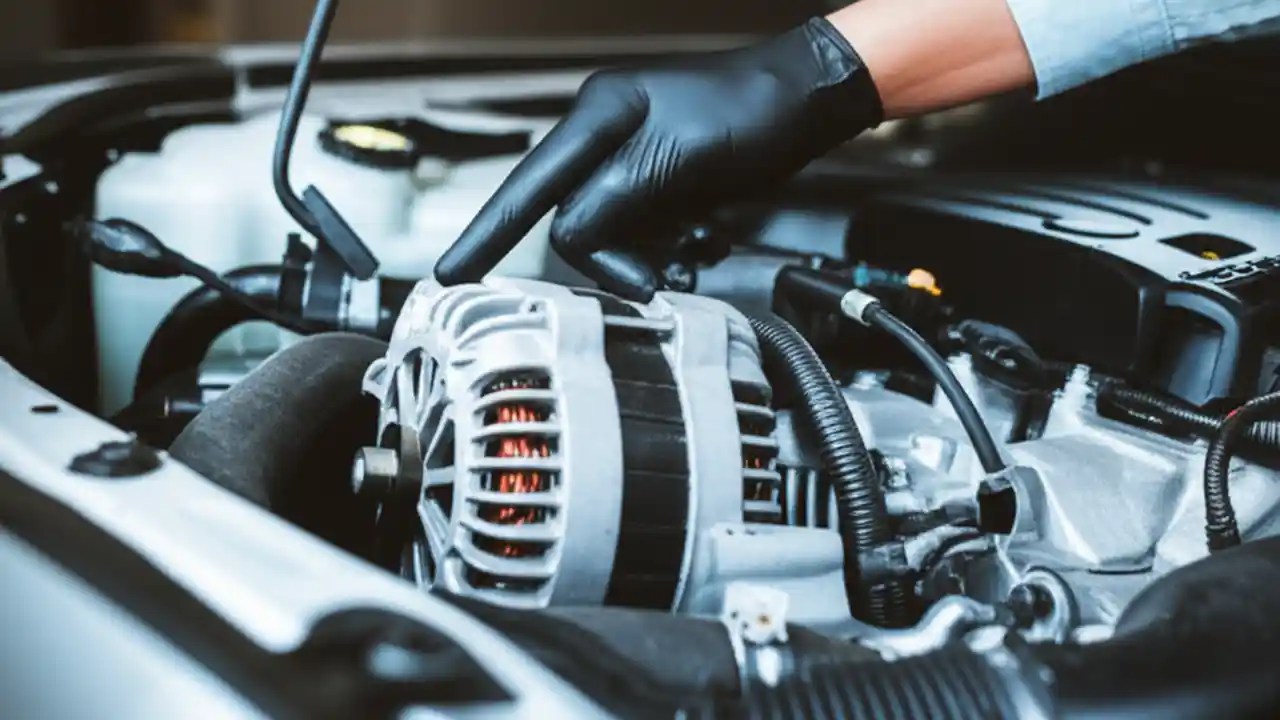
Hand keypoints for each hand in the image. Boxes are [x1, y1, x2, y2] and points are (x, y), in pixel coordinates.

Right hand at [434, 17, 883, 300]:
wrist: (807, 103)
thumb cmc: (750, 112)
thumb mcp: (672, 163)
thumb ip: (609, 205)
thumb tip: (571, 241)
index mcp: (596, 116)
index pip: (527, 186)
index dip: (487, 233)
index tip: (454, 272)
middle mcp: (605, 135)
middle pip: (573, 218)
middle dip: (609, 254)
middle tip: (651, 273)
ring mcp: (632, 159)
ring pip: (609, 230)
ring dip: (641, 252)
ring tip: (689, 241)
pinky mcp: (658, 180)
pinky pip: (640, 229)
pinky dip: (662, 245)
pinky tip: (695, 235)